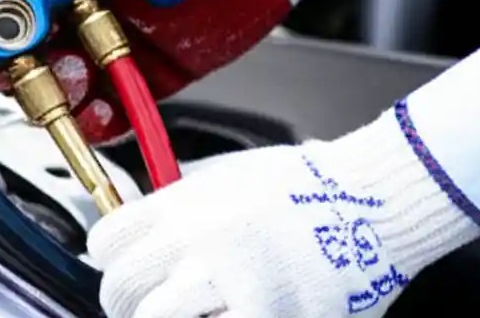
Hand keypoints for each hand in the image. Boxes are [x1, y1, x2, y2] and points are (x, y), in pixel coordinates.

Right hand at [0, 0, 350, 141]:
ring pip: (62, 91)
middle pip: (23, 59)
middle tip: (60, 75)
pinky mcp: (141, 78)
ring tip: (88, 97)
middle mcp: (77, 11)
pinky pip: (106, 113)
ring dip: (65, 102)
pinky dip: (100, 122)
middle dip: (27, 76)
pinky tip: (106, 115)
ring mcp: (108, 46)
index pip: (2, 8)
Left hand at [87, 111, 479, 317]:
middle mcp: (199, 245)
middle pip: (121, 291)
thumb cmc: (306, 188)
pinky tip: (227, 315)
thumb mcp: (224, 176)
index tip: (125, 268)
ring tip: (192, 312)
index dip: (112, 260)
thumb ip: (175, 203)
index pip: (105, 243)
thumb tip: (135, 229)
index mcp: (183, 205)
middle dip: (130, 304)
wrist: (374, 200)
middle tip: (154, 306)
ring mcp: (234, 288)